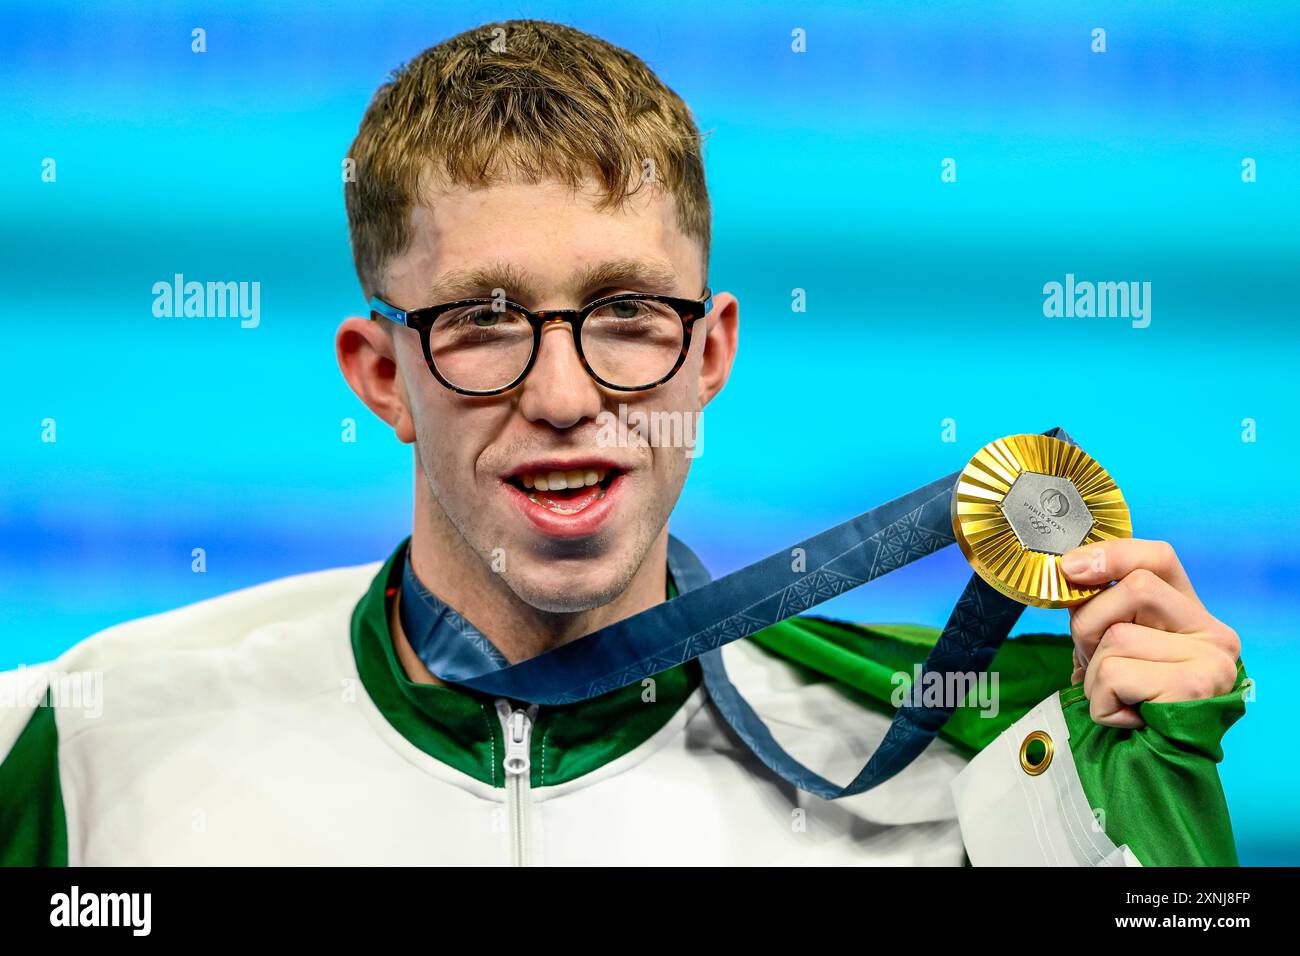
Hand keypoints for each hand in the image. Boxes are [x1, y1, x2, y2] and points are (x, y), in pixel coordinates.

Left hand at [1059, 538, 1240, 728]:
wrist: (1156, 766)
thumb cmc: (1130, 702)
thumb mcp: (1114, 646)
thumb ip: (1101, 609)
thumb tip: (1067, 569)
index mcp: (1191, 612)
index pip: (1159, 558)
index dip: (1113, 555)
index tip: (1069, 568)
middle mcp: (1212, 631)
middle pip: (1134, 588)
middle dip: (1091, 624)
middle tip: (1092, 660)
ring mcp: (1210, 659)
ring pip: (1117, 637)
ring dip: (1094, 675)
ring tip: (1117, 698)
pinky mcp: (1195, 688)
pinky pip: (1115, 675)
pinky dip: (1102, 702)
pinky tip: (1126, 716)